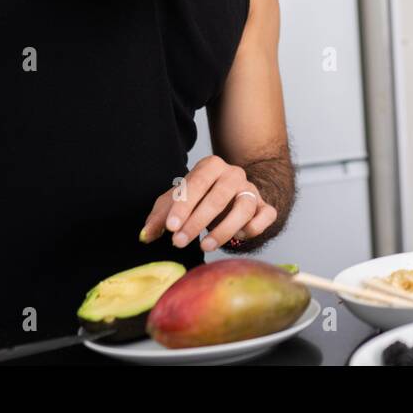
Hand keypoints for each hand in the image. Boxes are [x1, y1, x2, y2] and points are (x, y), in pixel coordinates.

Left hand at [139, 155, 277, 252]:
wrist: (232, 195)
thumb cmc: (200, 198)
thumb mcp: (176, 203)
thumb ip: (160, 217)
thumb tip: (145, 236)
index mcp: (211, 166)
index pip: (196, 183)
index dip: (183, 206)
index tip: (170, 228)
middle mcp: (233, 174)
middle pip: (219, 195)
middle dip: (197, 221)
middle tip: (179, 242)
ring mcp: (252, 190)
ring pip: (244, 207)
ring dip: (223, 229)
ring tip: (204, 247)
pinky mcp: (264, 207)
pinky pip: (266, 216)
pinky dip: (254, 228)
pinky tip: (238, 237)